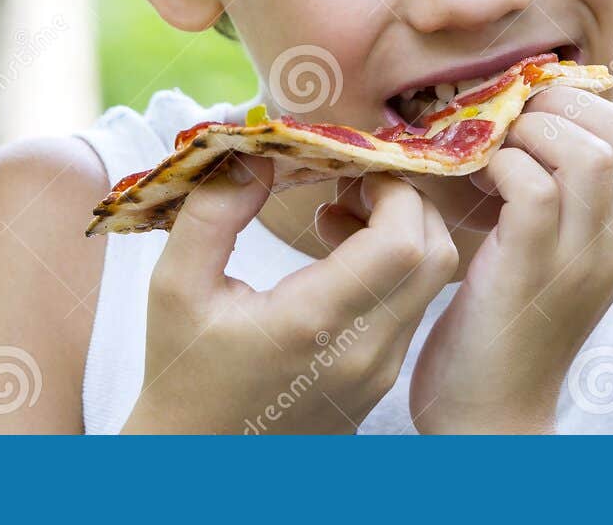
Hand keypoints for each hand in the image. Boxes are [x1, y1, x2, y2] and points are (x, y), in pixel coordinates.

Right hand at [123, 157, 457, 433]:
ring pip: (432, 284)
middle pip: (437, 256)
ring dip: (403, 234)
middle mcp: (363, 354)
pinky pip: (412, 310)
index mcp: (315, 325)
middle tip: (355, 181)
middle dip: (408, 202)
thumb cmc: (181, 373)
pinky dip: (395, 269)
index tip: (354, 167)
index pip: (405, 244)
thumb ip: (215, 211)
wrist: (195, 464)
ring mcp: (378, 373)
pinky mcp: (379, 383)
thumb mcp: (175, 285)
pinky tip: (338, 258)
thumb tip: (258, 148)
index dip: (395, 190)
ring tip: (340, 214)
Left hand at [408, 88, 612, 432]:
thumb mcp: (551, 256)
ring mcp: (579, 260)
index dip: (578, 103)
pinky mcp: (531, 272)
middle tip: (509, 122)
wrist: (487, 415)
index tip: (529, 116)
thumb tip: (531, 125)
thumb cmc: (504, 325)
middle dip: (559, 104)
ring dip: (529, 132)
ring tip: (494, 153)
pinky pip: (532, 186)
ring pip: (586, 152)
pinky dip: (500, 167)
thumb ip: (560, 201)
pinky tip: (477, 184)